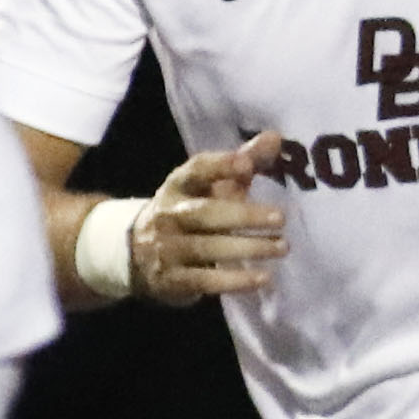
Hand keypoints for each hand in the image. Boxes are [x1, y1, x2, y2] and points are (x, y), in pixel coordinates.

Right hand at [134, 137, 293, 304]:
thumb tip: (276, 138)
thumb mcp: (208, 186)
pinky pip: (205, 280)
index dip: (221, 165)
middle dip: (243, 215)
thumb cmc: (188, 212)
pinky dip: (234, 281)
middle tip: (281, 218)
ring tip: (282, 247)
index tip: (247, 164)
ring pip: (207, 247)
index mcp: (179, 185)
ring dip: (247, 248)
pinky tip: (263, 279)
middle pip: (205, 212)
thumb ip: (243, 162)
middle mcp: (169, 214)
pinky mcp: (172, 280)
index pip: (197, 170)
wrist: (136, 255)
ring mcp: (167, 248)